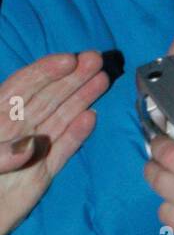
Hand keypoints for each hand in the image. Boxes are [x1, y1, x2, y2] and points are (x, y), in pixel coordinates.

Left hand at [0, 52, 108, 234]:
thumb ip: (1, 155)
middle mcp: (15, 129)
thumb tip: (33, 145)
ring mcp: (31, 151)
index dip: (44, 71)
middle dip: (71, 78)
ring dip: (80, 98)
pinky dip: (77, 135)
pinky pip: (63, 150)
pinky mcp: (43, 174)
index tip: (69, 60)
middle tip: (96, 60)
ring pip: (59, 118)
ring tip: (102, 79)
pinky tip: (91, 118)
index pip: (21, 87)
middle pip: (47, 98)